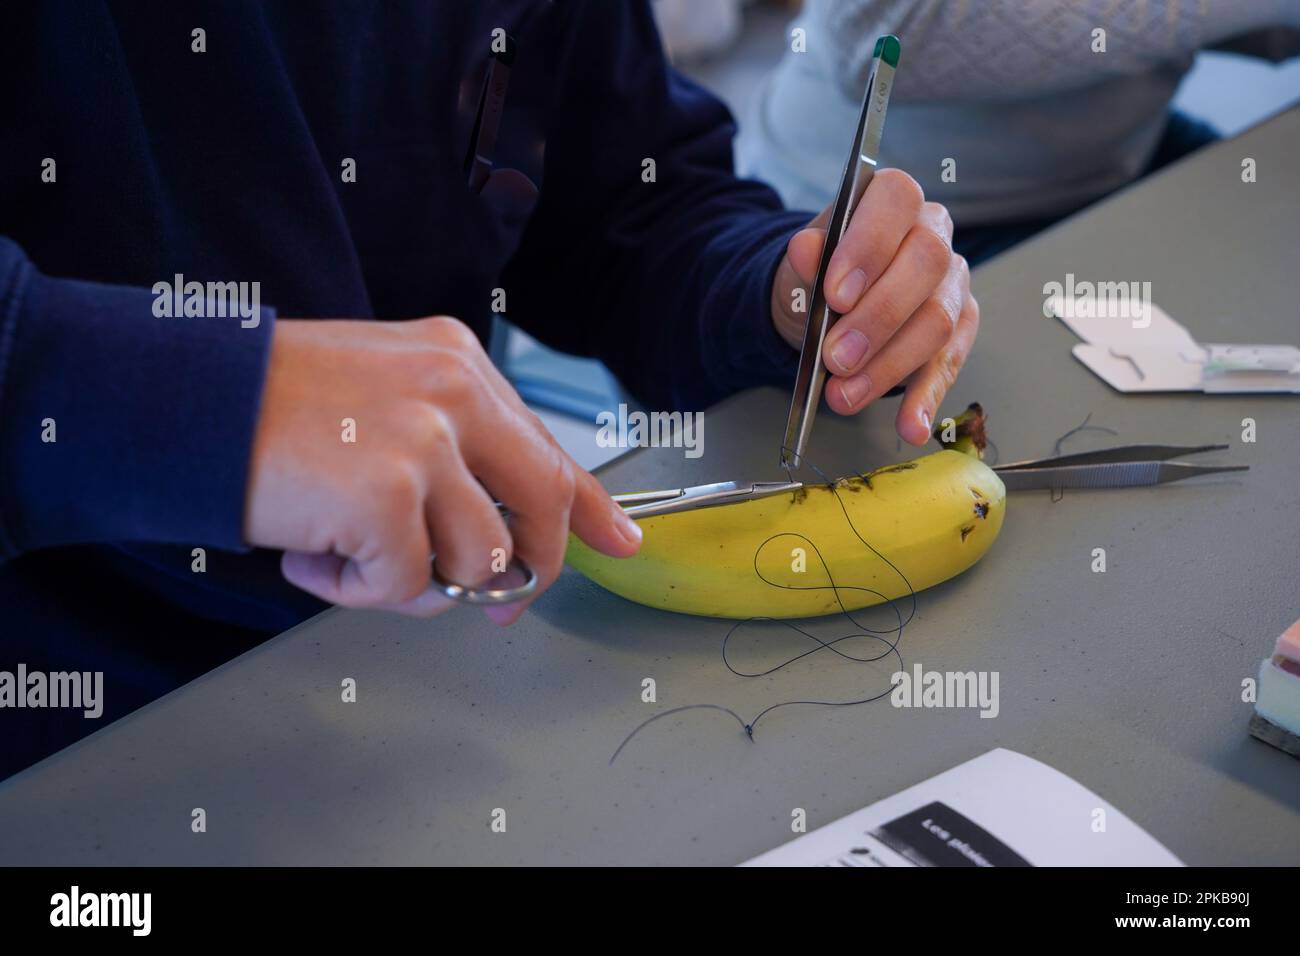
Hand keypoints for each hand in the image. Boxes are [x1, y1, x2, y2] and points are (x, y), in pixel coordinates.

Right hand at [243, 316, 641, 624]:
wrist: (182, 399)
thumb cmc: (271, 408)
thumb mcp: (383, 402)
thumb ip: (449, 454)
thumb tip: (497, 536)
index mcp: (459, 366)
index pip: (550, 448)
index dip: (591, 507)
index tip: (621, 540)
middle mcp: (455, 394)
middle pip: (541, 508)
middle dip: (526, 573)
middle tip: (497, 605)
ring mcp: (426, 442)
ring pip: (475, 560)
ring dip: (412, 579)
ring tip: (346, 548)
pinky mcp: (388, 494)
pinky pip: (404, 584)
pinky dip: (355, 590)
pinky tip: (312, 551)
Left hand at [771, 169, 979, 444]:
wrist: (823, 306)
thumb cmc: (818, 277)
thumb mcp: (798, 266)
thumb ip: (803, 259)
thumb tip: (806, 249)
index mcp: (893, 201)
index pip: (897, 201)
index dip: (870, 246)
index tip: (835, 295)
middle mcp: (934, 234)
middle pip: (926, 264)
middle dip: (878, 318)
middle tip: (835, 358)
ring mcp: (952, 283)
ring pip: (938, 321)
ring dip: (889, 366)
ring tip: (843, 395)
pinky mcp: (961, 329)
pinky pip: (949, 364)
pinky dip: (927, 399)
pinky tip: (911, 426)